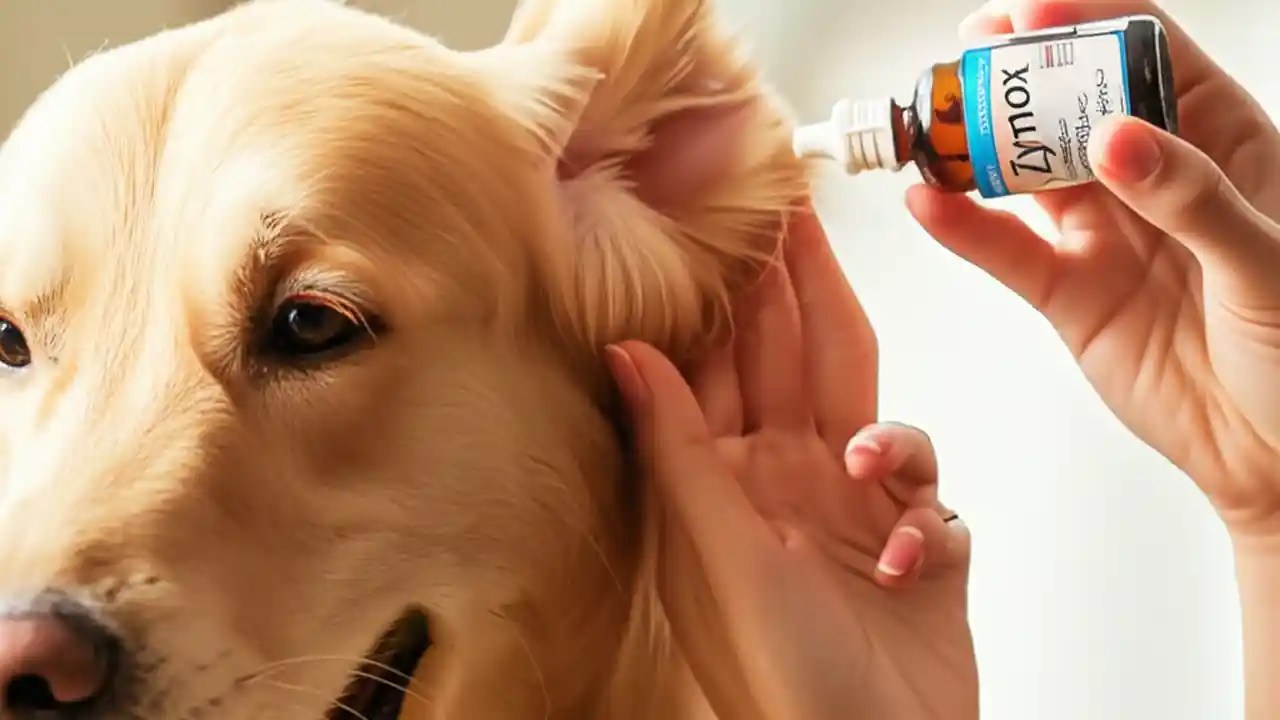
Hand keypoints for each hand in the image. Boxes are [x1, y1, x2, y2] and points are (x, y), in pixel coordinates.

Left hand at [606, 211, 975, 719]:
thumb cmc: (781, 679)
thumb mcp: (715, 555)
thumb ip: (677, 448)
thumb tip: (626, 350)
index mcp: (728, 483)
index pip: (729, 364)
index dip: (735, 292)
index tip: (741, 219)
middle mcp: (789, 487)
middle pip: (804, 366)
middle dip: (803, 296)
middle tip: (803, 216)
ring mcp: (853, 517)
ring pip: (875, 421)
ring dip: (880, 428)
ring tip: (863, 461)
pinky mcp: (916, 552)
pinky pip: (931, 502)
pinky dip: (924, 524)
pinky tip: (902, 563)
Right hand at [909, 0, 1279, 537]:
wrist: (1274, 455)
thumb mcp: (1269, 262)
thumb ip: (1192, 196)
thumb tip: (1117, 137)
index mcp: (1220, 142)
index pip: (1146, 56)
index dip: (1085, 23)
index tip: (1027, 15)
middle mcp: (1152, 178)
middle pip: (1071, 103)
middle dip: (1013, 77)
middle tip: (961, 64)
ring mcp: (1105, 233)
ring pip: (1027, 171)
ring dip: (975, 146)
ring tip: (928, 127)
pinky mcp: (1067, 293)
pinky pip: (1006, 250)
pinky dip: (962, 226)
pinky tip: (929, 200)